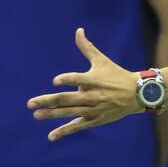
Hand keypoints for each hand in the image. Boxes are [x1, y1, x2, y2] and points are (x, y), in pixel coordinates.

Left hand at [27, 28, 141, 141]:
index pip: (77, 79)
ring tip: (36, 115)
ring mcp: (92, 109)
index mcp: (93, 80)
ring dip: (51, 114)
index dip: (67, 79)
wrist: (136, 95)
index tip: (55, 81)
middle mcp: (91, 96)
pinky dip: (64, 131)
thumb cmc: (116, 75)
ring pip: (68, 113)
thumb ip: (86, 47)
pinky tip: (51, 136)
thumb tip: (78, 30)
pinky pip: (76, 126)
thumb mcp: (101, 60)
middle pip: (66, 99)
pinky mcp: (94, 120)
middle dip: (47, 101)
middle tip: (30, 103)